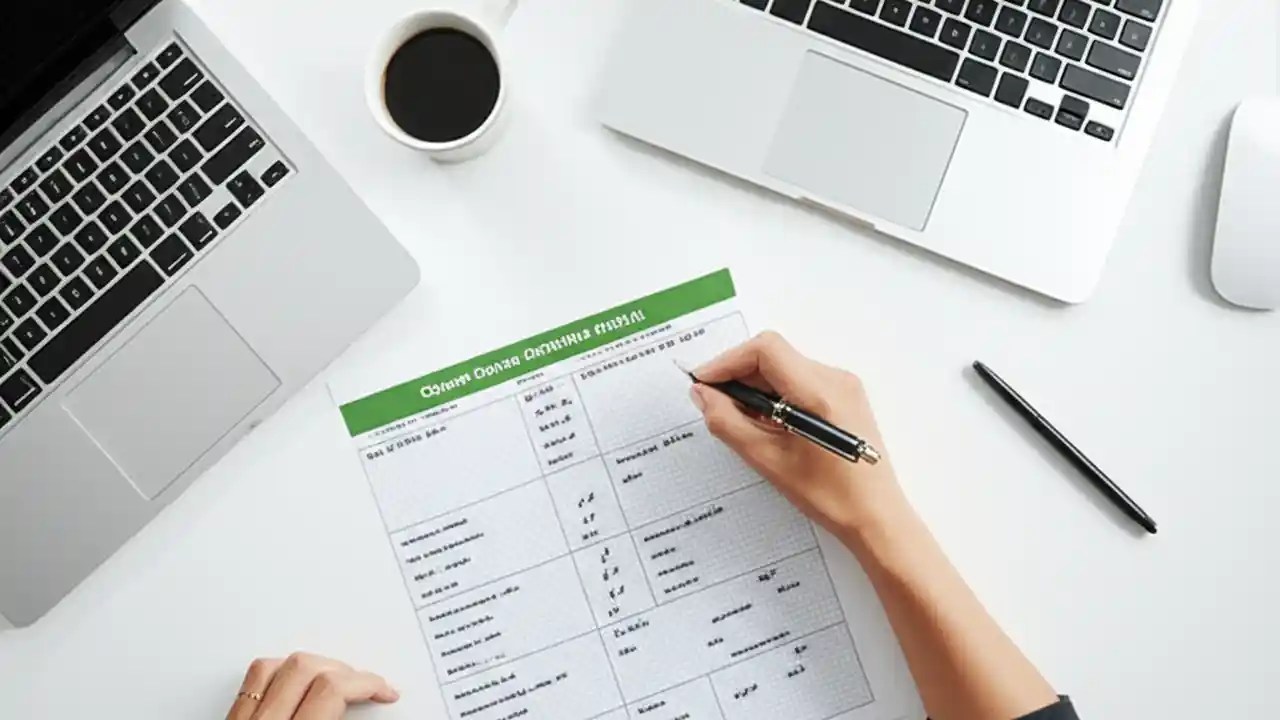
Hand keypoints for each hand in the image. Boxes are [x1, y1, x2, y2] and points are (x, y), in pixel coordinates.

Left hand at [226, 652, 398, 719]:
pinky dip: (276, 672)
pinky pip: (249, 682)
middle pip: (304, 668)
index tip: (382, 689)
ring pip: (273, 666)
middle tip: (364, 686)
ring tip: (333, 677)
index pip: (331, 691)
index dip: (366, 683)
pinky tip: (293, 681)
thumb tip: (365, 706)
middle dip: (343, 669)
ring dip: (311, 664)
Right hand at [690, 332, 908, 538]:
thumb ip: (728, 422)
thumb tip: (704, 395)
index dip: (727, 361)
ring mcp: (844, 386)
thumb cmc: (830, 497)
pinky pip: (800, 381)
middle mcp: (836, 380)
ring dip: (756, 387)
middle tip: (716, 404)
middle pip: (774, 356)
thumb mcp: (768, 460)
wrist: (876, 516)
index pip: (765, 350)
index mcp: (820, 393)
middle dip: (739, 375)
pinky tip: (768, 424)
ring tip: (743, 421)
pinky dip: (776, 395)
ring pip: (785, 368)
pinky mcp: (844, 396)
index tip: (704, 382)